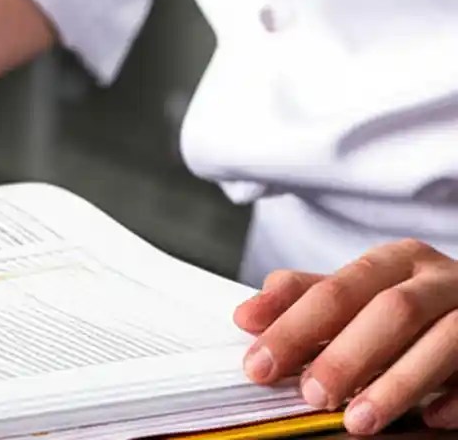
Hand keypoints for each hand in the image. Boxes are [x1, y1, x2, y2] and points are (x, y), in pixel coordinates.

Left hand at [233, 239, 457, 434]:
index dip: (293, 326)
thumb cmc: (406, 307)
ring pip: (443, 340)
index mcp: (394, 261)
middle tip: (311, 395)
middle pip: (391, 310)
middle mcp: (437, 280)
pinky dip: (456, 396)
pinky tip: (430, 418)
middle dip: (346, 355)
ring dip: (397, 383)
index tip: (259, 364)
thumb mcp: (357, 296)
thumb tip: (246, 317)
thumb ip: (303, 301)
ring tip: (357, 421)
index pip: (336, 289)